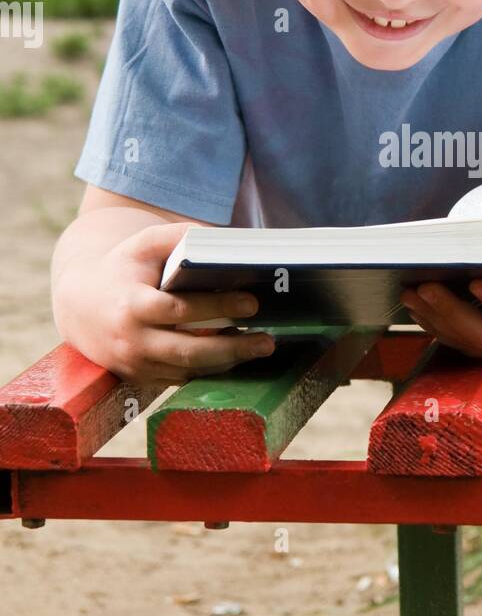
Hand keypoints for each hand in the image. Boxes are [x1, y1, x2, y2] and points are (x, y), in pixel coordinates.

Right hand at [53, 221, 275, 381]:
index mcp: (131, 306)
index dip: (218, 306)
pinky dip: (210, 370)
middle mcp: (131, 341)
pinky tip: (235, 357)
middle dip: (232, 348)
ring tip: (259, 348)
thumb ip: (178, 236)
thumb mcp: (142, 244)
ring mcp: (135, 365)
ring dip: (226, 362)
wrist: (79, 306)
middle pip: (189, 351)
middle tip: (267, 341)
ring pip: (189, 370)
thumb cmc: (121, 269)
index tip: (251, 303)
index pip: (180, 310)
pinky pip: (181, 379)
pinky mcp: (141, 379)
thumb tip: (222, 238)